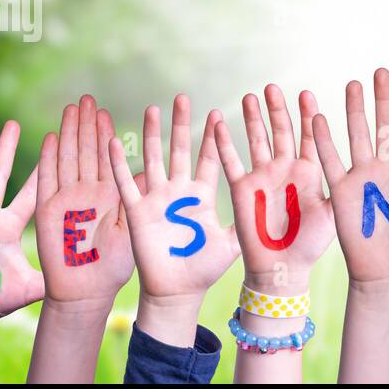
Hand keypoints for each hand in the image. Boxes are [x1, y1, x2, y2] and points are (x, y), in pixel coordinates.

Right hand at [34, 95, 134, 305]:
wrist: (85, 292)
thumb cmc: (112, 268)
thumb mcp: (131, 230)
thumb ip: (136, 200)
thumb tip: (152, 172)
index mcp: (109, 196)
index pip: (106, 158)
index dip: (104, 134)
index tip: (105, 111)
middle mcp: (87, 193)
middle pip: (85, 152)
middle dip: (86, 125)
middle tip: (87, 98)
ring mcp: (66, 200)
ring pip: (67, 160)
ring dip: (68, 134)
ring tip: (70, 108)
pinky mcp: (48, 212)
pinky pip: (47, 181)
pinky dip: (48, 160)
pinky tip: (50, 137)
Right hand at [108, 94, 240, 345]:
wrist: (178, 291)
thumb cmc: (205, 268)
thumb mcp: (233, 242)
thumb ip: (247, 221)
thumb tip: (276, 206)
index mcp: (202, 195)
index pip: (209, 159)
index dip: (211, 137)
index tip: (216, 113)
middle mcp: (179, 192)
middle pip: (181, 150)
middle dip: (182, 124)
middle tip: (182, 96)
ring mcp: (157, 199)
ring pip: (155, 159)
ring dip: (153, 135)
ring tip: (154, 108)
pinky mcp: (137, 212)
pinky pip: (126, 184)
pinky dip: (119, 164)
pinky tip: (113, 141)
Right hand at [215, 86, 332, 290]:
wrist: (282, 268)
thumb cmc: (310, 245)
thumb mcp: (332, 215)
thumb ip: (343, 190)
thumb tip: (365, 169)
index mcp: (309, 172)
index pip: (309, 136)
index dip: (307, 115)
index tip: (306, 93)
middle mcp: (285, 170)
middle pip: (281, 131)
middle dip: (277, 109)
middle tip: (273, 87)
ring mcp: (263, 177)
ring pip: (256, 140)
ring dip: (252, 119)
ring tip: (250, 96)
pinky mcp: (242, 189)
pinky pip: (231, 162)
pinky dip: (223, 144)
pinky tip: (217, 124)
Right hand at [313, 68, 388, 382]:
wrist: (388, 274)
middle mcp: (387, 168)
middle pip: (384, 125)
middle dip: (383, 98)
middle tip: (382, 71)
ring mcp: (363, 176)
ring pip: (357, 134)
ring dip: (354, 109)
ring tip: (354, 83)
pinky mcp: (342, 190)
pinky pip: (331, 160)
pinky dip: (325, 140)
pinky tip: (318, 118)